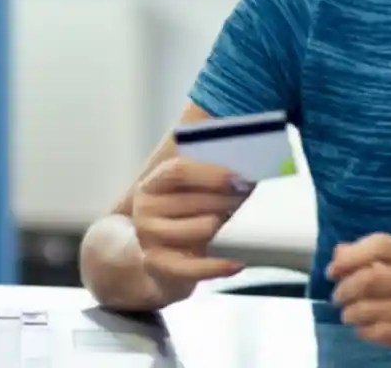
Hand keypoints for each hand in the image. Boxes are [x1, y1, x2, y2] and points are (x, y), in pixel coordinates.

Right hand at [131, 156, 254, 302]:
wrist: (159, 254)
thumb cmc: (181, 209)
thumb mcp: (185, 177)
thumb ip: (200, 148)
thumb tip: (218, 122)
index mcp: (152, 182)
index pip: (178, 171)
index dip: (211, 173)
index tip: (239, 177)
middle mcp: (145, 210)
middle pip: (194, 201)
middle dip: (226, 198)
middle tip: (245, 194)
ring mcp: (150, 240)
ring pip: (201, 229)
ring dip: (223, 224)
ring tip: (230, 219)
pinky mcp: (160, 267)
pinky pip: (194, 268)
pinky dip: (219, 266)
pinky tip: (236, 264)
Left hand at [327, 233, 390, 367]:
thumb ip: (375, 260)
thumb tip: (339, 252)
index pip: (381, 243)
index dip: (350, 256)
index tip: (332, 271)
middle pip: (373, 276)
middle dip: (346, 288)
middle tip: (338, 298)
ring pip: (373, 307)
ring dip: (351, 313)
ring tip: (349, 315)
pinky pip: (382, 331)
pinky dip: (365, 330)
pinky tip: (365, 330)